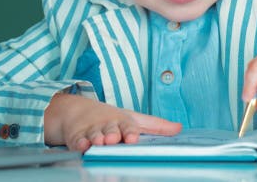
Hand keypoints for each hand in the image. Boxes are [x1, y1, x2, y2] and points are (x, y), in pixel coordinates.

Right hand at [44, 93, 181, 151]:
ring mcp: (91, 131)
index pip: (128, 126)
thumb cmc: (112, 119)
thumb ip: (156, 126)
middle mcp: (107, 126)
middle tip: (114, 138)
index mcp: (122, 121)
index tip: (133, 138)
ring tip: (100, 142)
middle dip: (112, 134)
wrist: (79, 111)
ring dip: (97, 138)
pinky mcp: (77, 137)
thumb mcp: (134, 120)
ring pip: (94, 135)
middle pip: (110, 129)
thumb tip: (179, 128)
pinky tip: (82, 146)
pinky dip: (79, 143)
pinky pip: (78, 141)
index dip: (130, 132)